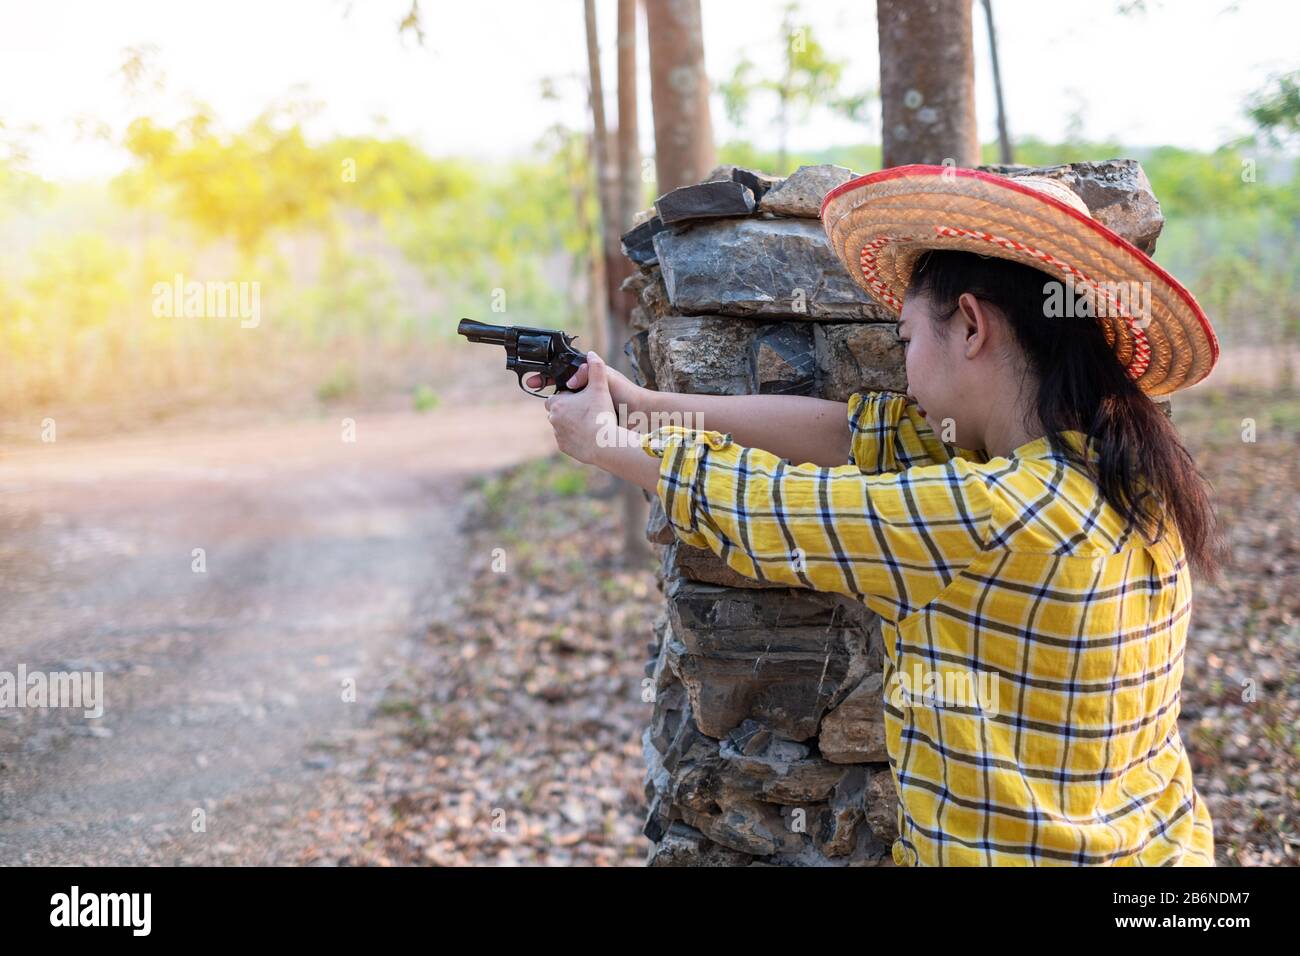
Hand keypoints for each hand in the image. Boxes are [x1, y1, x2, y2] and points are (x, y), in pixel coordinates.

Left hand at [543, 351, 617, 465]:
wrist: (604, 444)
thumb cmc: (601, 414)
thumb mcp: (600, 387)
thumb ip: (596, 368)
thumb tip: (592, 354)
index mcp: (557, 403)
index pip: (556, 395)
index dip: (569, 395)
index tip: (581, 397)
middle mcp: (553, 419)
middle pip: (559, 410)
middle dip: (569, 409)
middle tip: (587, 409)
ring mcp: (558, 434)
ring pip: (563, 425)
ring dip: (572, 423)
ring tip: (590, 422)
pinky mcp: (564, 447)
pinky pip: (568, 439)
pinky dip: (576, 437)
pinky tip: (589, 435)